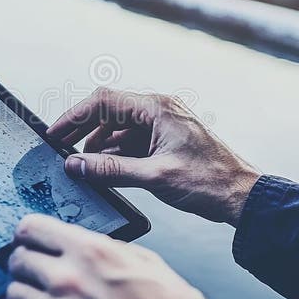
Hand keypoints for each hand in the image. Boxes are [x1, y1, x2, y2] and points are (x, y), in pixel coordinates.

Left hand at [0, 214, 218, 298]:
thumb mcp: (144, 261)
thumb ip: (104, 249)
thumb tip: (79, 245)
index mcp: (92, 250)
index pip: (31, 228)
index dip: (28, 236)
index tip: (29, 242)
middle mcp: (69, 278)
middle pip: (18, 261)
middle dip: (27, 268)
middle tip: (38, 276)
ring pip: (13, 295)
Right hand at [47, 87, 260, 225]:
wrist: (243, 196)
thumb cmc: (209, 182)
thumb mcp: (154, 177)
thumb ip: (110, 170)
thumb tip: (76, 166)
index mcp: (156, 109)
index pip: (103, 102)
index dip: (74, 117)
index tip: (54, 135)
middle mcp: (159, 110)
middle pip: (109, 112)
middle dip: (82, 131)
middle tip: (59, 149)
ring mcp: (163, 125)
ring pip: (119, 129)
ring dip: (99, 146)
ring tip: (82, 166)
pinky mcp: (167, 140)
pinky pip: (133, 142)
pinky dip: (116, 154)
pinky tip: (106, 171)